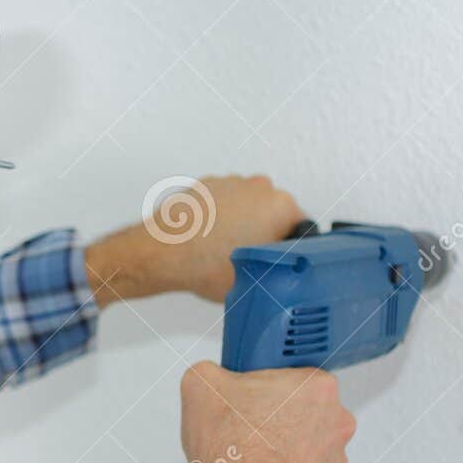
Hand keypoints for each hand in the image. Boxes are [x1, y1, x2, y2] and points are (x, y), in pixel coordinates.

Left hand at [84, 174, 304, 306]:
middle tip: (252, 259)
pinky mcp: (207, 184)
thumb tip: (282, 270)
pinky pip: (224, 202)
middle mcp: (260, 187)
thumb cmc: (206, 266)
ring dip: (242, 223)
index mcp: (280, 206)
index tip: (278, 261)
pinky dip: (219, 217)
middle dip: (265, 233)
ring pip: (248, 206)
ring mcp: (231, 182)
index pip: (300, 228)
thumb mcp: (256, 280)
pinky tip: (208, 240)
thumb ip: (278, 268)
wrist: (161, 253)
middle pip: (274, 213)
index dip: (289, 249)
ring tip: (224, 251)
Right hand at [179, 360, 354, 462]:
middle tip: (247, 426)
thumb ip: (211, 372)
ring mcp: (335, 459)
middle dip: (277, 417)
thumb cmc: (235, 453)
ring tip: (252, 457)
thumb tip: (210, 379)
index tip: (249, 397)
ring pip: (306, 445)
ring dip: (285, 449)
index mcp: (316, 387)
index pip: (291, 376)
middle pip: (302, 409)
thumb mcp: (201, 388)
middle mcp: (335, 421)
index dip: (265, 387)